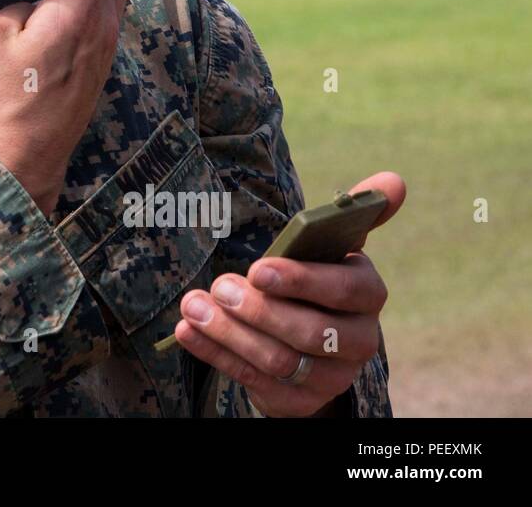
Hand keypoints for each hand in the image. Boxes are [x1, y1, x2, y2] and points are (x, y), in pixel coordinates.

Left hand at [171, 171, 405, 415]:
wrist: (304, 340)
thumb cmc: (310, 279)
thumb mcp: (328, 247)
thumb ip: (354, 214)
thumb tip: (394, 181)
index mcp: (367, 295)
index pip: (345, 290)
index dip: (301, 281)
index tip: (258, 269)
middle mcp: (358, 341)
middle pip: (309, 332)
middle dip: (258, 309)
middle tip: (219, 286)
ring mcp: (330, 377)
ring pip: (279, 360)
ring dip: (229, 332)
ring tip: (193, 305)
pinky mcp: (299, 401)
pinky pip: (254, 382)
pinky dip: (216, 354)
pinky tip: (188, 332)